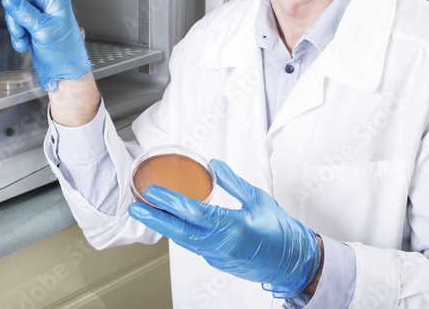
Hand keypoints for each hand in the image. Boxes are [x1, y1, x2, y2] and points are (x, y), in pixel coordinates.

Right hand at [0, 0, 91, 91]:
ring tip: (24, 40)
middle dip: (15, 15)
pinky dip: (17, 35)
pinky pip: (17, 23)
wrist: (64, 71)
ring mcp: (39, 14)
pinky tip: (25, 44)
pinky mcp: (33, 25)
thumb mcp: (43, 29)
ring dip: (16, 28)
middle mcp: (47, 3)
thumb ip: (24, 13)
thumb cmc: (65, 51)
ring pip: (15, 12)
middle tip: (20, 30)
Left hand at [128, 159, 320, 298]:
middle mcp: (222, 245)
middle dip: (155, 219)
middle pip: (180, 231)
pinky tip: (172, 223)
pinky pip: (194, 246)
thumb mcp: (259, 200)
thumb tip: (214, 166)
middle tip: (136, 208)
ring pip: (184, 240)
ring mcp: (218, 257)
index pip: (194, 213)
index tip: (154, 192)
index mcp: (234, 226)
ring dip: (164, 226)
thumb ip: (234, 183)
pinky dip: (180, 233)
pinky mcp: (217, 262)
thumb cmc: (280, 232)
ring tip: (148, 213)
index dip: (171, 201)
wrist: (292, 263)